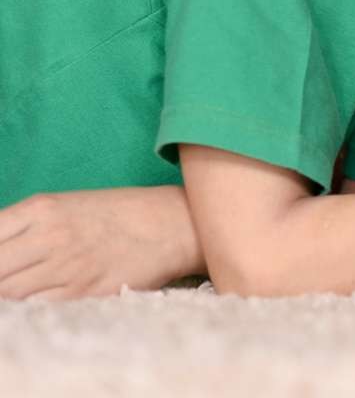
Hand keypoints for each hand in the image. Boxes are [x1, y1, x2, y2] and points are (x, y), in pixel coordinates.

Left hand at [0, 187, 202, 300]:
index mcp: (41, 209)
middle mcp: (51, 236)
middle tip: (6, 281)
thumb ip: (22, 227)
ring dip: (8, 300)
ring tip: (18, 295)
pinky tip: (31, 309)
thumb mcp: (64, 205)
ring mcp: (69, 267)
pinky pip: (40, 310)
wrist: (174, 223)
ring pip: (11, 296)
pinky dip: (28, 313)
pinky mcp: (87, 292)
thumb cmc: (117, 213)